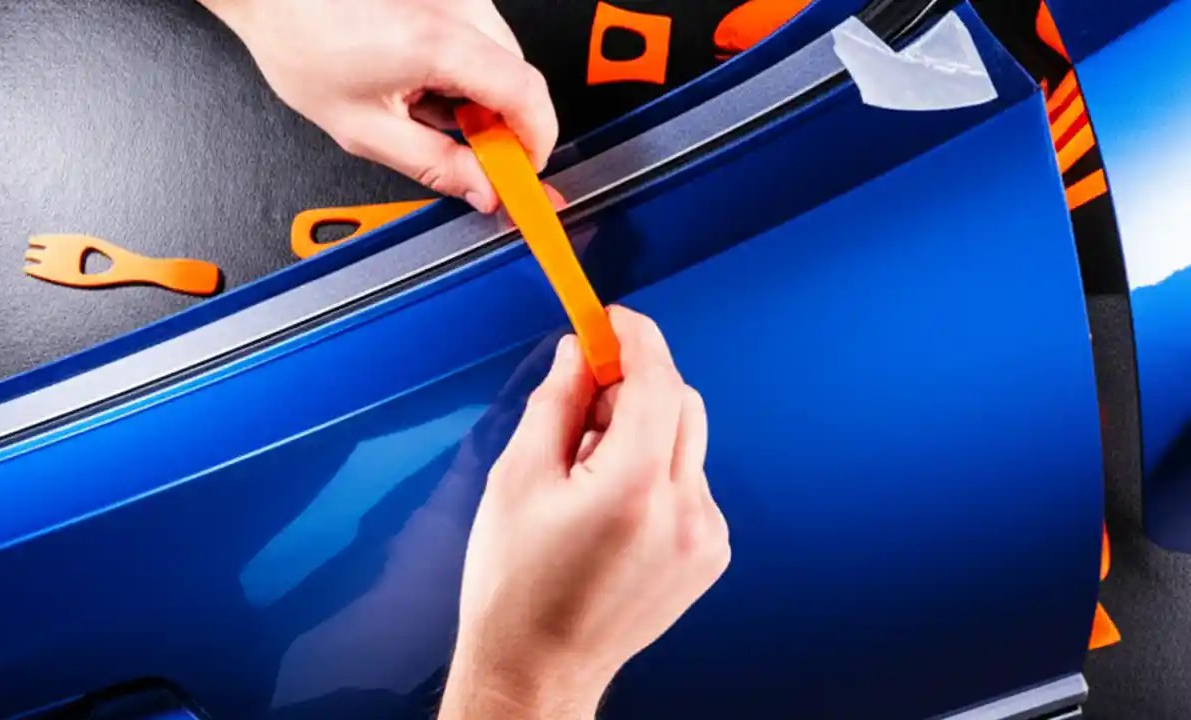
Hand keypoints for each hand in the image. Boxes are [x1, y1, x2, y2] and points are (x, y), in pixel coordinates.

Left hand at [200, 0, 557, 212]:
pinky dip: (462, 70)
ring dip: (477, 97)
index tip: (524, 175)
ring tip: (420, 103)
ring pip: (501, 61)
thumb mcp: (365, 129)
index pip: (527, 97)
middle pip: (519, 81)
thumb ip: (435, 166)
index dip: (535, 145)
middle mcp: (458, 7)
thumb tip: (483, 191)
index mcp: (438, 42)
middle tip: (466, 154)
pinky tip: (419, 77)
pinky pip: (481, 40)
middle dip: (500, 126)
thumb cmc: (302, 42)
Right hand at [440, 307, 730, 719]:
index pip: (656, 382)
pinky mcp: (709, 553)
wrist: (539, 668)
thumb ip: (555, 404)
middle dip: (635, 388)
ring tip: (589, 472)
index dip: (635, 340)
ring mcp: (704, 536)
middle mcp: (683, 511)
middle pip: (682, 403)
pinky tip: (612, 505)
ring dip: (644, 431)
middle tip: (583, 403)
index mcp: (632, 489)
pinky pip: (692, 480)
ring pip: (687, 441)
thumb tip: (579, 353)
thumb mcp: (517, 480)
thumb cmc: (515, 586)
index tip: (614, 322)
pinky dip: (657, 470)